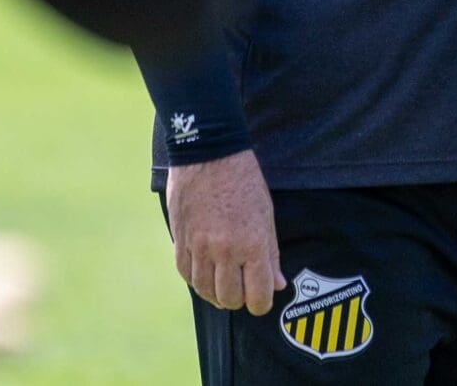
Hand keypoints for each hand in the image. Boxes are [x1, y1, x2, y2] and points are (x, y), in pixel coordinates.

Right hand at [164, 150, 286, 315]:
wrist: (209, 152)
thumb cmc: (243, 180)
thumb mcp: (266, 215)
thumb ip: (271, 254)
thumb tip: (277, 285)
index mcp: (252, 243)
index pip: (257, 295)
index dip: (261, 303)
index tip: (260, 299)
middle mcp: (225, 249)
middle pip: (230, 299)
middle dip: (239, 299)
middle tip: (242, 289)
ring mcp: (199, 246)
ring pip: (205, 291)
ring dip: (216, 293)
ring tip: (223, 284)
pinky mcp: (179, 239)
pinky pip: (186, 274)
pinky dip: (196, 279)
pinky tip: (205, 272)